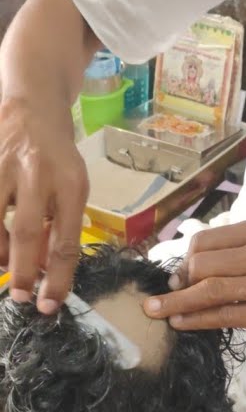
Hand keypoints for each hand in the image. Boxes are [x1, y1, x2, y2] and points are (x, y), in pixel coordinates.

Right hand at [0, 97, 88, 311]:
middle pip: (28, 233)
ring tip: (3, 267)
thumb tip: (48, 269)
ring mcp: (6, 170)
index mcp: (72, 187)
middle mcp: (39, 177)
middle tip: (19, 297)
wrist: (33, 107)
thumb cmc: (57, 158)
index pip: (66, 242)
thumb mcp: (73, 188)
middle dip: (23, 271)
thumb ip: (62, 224)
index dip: (58, 277)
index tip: (50, 304)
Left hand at [143, 220, 245, 348]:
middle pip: (201, 264)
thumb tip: (186, 270)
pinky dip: (195, 319)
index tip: (180, 275)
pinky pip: (221, 315)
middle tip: (170, 295)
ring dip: (175, 302)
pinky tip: (180, 323)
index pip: (205, 240)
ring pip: (207, 290)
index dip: (185, 259)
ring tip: (155, 310)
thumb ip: (235, 254)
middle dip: (179, 281)